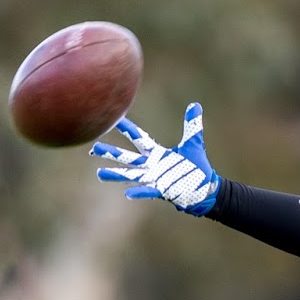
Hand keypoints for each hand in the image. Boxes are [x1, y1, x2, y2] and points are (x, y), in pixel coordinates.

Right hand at [90, 103, 219, 215]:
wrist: (206, 190)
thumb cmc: (197, 168)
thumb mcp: (194, 144)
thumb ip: (192, 126)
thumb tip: (196, 105)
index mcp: (157, 154)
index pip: (139, 138)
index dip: (127, 128)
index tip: (113, 119)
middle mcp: (152, 166)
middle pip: (128, 157)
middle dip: (111, 152)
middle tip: (93, 148)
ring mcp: (156, 179)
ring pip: (132, 174)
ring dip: (116, 173)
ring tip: (100, 173)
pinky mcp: (163, 191)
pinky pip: (148, 191)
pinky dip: (139, 191)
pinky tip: (127, 193)